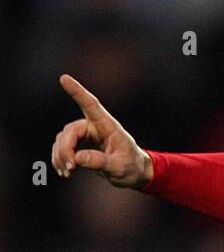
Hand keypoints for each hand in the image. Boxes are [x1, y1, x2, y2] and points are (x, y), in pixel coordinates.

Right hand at [51, 74, 152, 188]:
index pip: (91, 105)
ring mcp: (85, 135)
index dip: (77, 92)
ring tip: (66, 173)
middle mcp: (93, 126)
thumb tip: (78, 158)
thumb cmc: (132, 167)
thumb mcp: (121, 167)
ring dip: (60, 157)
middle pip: (70, 131)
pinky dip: (60, 160)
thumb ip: (102, 162)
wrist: (134, 173)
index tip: (64, 78)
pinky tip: (64, 172)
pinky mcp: (79, 145)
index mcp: (107, 126)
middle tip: (70, 168)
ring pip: (62, 140)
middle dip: (65, 150)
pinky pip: (62, 149)